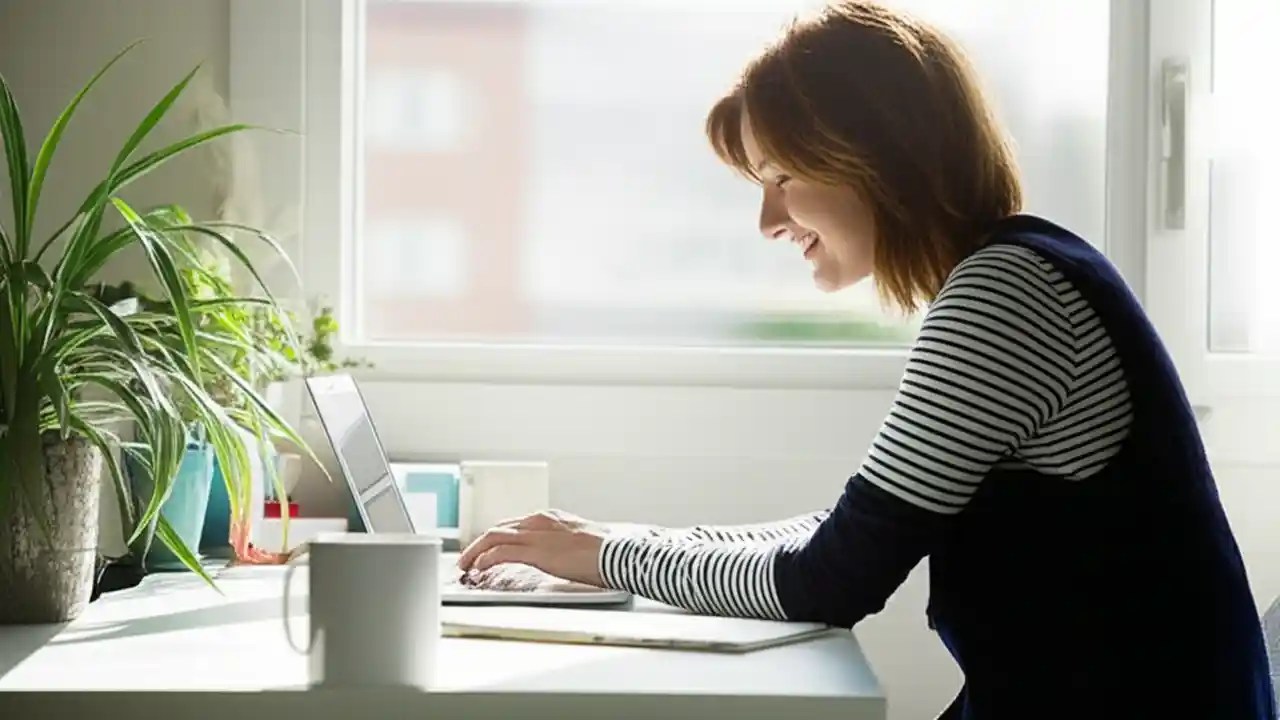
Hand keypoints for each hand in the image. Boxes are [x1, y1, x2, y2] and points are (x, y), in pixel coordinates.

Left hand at [456, 509, 606, 586]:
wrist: (616, 552)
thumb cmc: (606, 550)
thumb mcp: (579, 541)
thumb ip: (563, 545)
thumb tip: (560, 557)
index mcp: (549, 518)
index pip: (513, 525)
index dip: (496, 538)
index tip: (487, 549)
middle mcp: (538, 521)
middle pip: (498, 529)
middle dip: (479, 544)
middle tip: (468, 558)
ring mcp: (535, 534)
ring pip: (492, 537)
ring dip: (475, 551)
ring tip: (466, 565)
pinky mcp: (534, 550)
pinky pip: (500, 552)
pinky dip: (485, 560)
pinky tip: (478, 569)